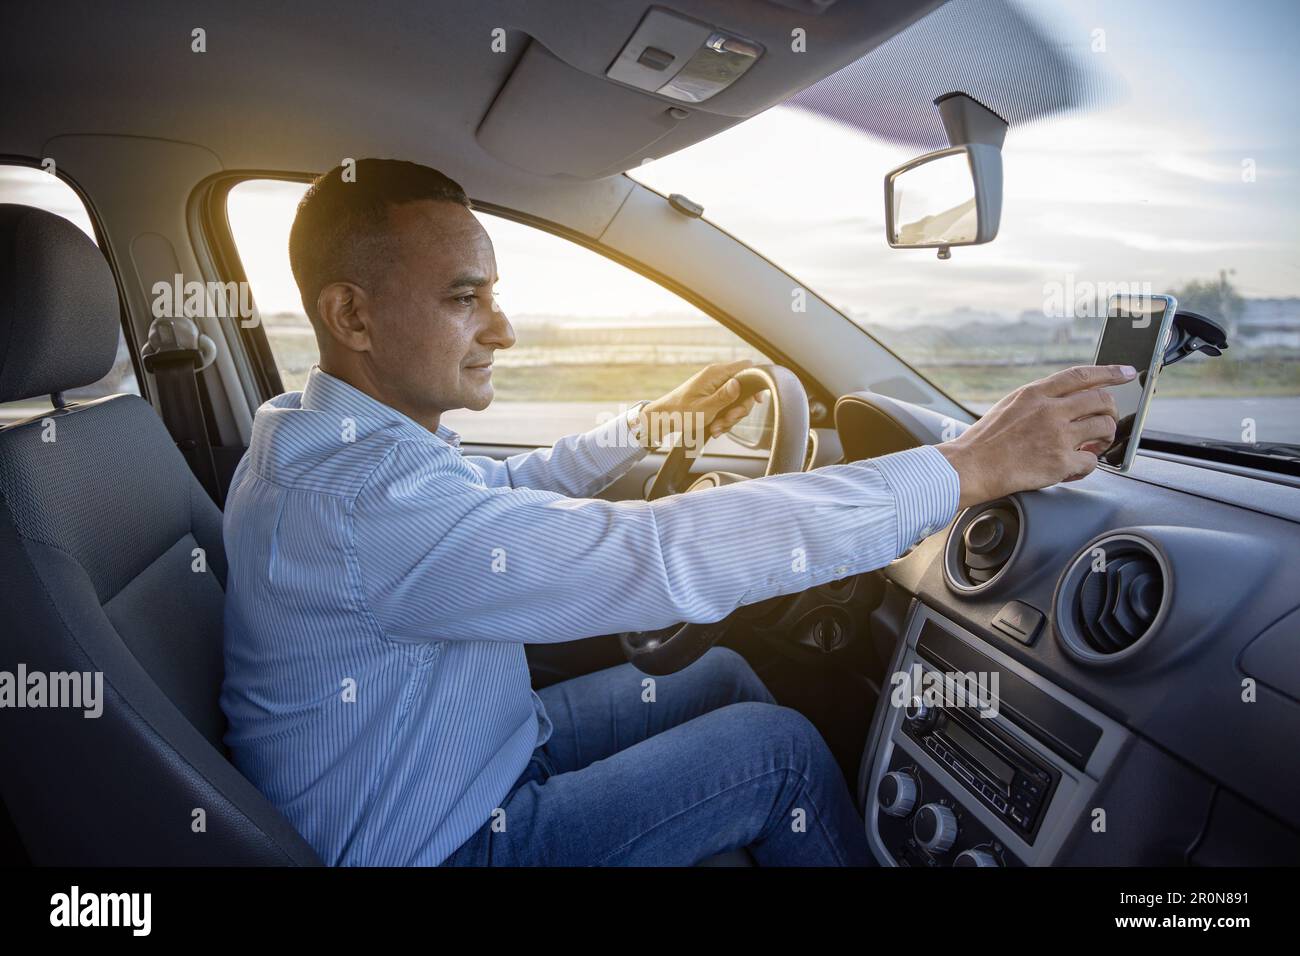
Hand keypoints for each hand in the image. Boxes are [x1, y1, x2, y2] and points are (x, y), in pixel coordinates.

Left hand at [641, 359, 763, 448]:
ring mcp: (715, 387)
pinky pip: (727, 407)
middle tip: (728, 420)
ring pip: (737, 401)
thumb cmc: (680, 413)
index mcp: (716, 374)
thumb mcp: (704, 408)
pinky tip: (714, 428)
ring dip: (730, 418)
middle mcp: (717, 377)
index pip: (746, 367)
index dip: (755, 382)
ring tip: (716, 427)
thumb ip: (724, 396)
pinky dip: (724, 419)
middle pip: (745, 389)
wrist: (663, 419)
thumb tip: (739, 383)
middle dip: (739, 409)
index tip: (756, 400)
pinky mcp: (713, 397)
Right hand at [937, 364, 1134, 508]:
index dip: (1109, 372)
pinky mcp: (1060, 462)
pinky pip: (1092, 461)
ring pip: (1104, 427)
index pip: (1081, 375)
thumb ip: (1039, 401)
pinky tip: (1074, 467)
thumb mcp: (1010, 406)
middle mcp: (1049, 410)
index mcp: (1035, 393)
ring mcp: (1057, 436)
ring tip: (1093, 445)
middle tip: (1107, 420)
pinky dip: (1087, 465)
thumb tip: (1068, 403)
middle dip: (1111, 410)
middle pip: (1100, 400)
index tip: (1126, 372)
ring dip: (1105, 437)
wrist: (971, 466)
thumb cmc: (985, 441)